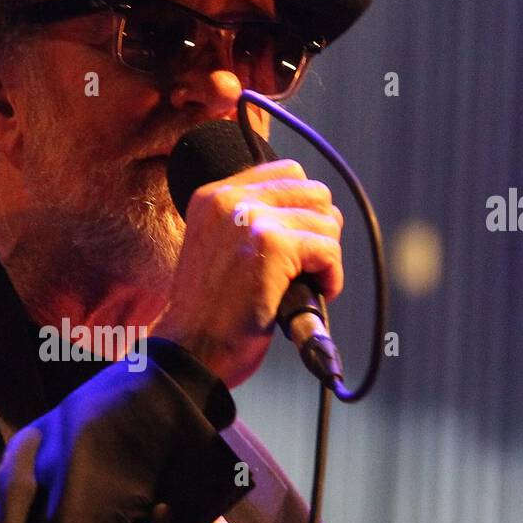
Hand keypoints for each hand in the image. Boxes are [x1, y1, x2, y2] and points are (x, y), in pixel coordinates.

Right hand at [152, 157, 343, 387]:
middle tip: (304, 265)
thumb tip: (309, 212)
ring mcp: (252, 219)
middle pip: (313, 192)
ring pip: (327, 221)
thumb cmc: (207, 313)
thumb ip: (248, 222)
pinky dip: (331, 277)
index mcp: (213, 196)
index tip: (296, 242)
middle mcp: (229, 199)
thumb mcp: (216, 247)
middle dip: (319, 230)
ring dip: (326, 257)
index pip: (286, 172)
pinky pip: (329, 250)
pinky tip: (312, 294)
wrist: (191, 349)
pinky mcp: (274, 245)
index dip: (303, 208)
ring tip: (304, 283)